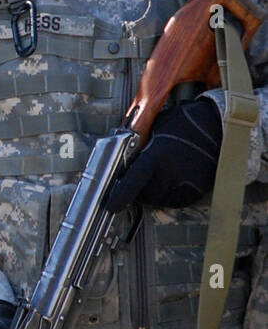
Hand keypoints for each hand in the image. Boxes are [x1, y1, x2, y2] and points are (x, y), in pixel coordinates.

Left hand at [106, 97, 221, 211]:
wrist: (218, 126)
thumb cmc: (184, 122)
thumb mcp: (156, 129)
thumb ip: (141, 145)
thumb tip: (125, 156)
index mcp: (156, 156)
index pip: (133, 181)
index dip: (120, 196)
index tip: (111, 206)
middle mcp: (170, 173)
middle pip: (145, 194)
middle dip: (138, 191)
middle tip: (138, 181)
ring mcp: (186, 183)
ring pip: (161, 199)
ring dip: (154, 194)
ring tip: (157, 177)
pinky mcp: (199, 189)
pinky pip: (177, 200)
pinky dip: (170, 195)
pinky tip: (171, 181)